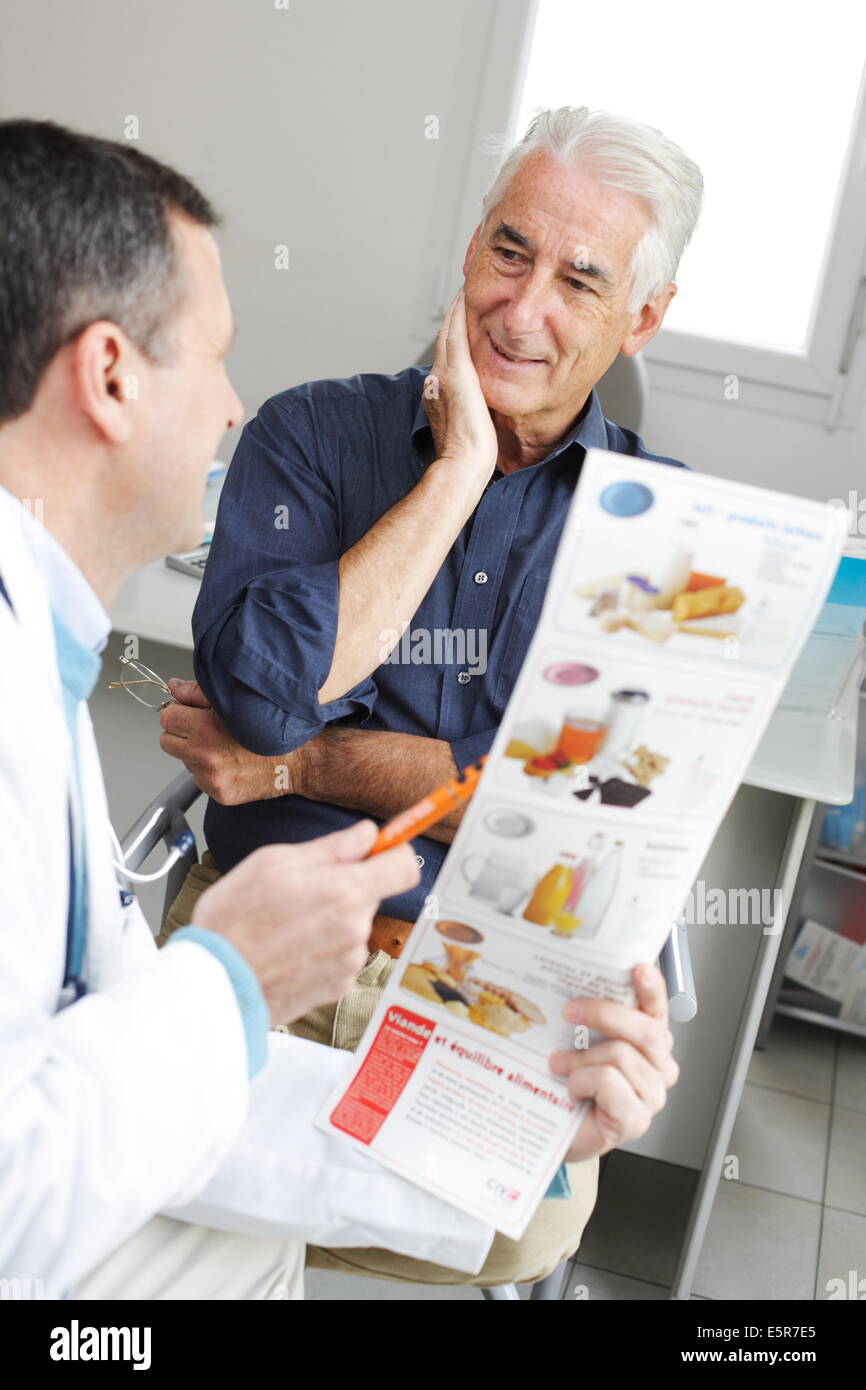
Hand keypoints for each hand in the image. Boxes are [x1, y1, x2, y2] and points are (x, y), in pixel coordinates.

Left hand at [159, 679, 299, 803]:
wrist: (297, 761)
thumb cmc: (269, 728)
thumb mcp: (234, 702)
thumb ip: (196, 694)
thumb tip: (173, 687)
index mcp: (204, 730)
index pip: (166, 718)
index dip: (177, 712)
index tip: (188, 712)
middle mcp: (204, 757)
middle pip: (167, 742)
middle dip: (180, 733)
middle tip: (203, 729)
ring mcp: (210, 779)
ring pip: (184, 761)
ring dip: (195, 753)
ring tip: (223, 746)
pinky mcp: (218, 794)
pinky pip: (199, 779)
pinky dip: (208, 770)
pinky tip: (229, 762)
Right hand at [191, 820, 419, 1023]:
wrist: (215, 984)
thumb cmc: (235, 921)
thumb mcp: (274, 862)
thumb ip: (330, 848)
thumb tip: (366, 834)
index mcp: (347, 891)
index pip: (405, 865)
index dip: (393, 852)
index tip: (379, 850)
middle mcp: (356, 928)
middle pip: (370, 895)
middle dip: (344, 888)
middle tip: (300, 891)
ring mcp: (349, 961)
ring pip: (353, 925)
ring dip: (330, 920)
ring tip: (286, 925)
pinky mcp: (338, 987)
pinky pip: (340, 956)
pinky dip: (322, 950)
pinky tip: (288, 950)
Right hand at [425, 290, 497, 480]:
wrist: (463, 463)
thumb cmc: (469, 455)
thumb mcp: (470, 424)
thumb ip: (472, 408)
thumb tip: (482, 406)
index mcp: (439, 392)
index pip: (447, 355)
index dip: (453, 333)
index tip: (461, 318)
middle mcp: (437, 379)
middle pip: (444, 338)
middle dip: (452, 315)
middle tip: (462, 292)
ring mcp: (444, 374)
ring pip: (448, 331)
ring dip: (455, 308)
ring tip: (464, 287)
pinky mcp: (456, 373)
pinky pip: (456, 333)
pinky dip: (458, 313)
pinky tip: (465, 296)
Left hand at [549, 963, 679, 1161]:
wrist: (556, 1131)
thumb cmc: (572, 1083)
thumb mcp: (581, 1041)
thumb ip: (591, 1017)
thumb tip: (574, 986)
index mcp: (651, 1043)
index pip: (658, 1010)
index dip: (652, 988)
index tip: (639, 968)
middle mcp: (660, 1068)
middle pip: (646, 1031)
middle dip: (605, 1014)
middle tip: (569, 1010)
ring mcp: (652, 1096)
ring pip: (620, 1056)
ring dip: (580, 1057)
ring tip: (559, 1064)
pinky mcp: (636, 1120)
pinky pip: (608, 1082)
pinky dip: (582, 1081)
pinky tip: (573, 1091)